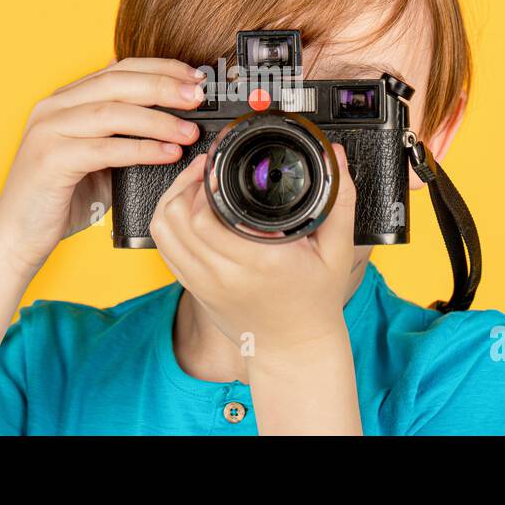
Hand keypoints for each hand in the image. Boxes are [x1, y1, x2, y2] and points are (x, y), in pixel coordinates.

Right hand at [0, 58, 205, 277]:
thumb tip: (171, 119)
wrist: (18, 236)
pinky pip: (104, 149)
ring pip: (111, 112)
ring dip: (157, 119)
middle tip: (199, 95)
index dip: (160, 68)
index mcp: (65, 100)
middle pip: (117, 83)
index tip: (194, 76)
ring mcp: (48, 131)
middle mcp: (53, 108)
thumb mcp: (98, 158)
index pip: (118, 69)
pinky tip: (167, 153)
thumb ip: (124, 135)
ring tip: (190, 130)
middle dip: (163, 85)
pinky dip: (140, 149)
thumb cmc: (61, 198)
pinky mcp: (50, 160)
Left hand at [148, 145, 358, 357]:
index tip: (218, 166)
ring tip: (193, 186)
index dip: (204, 183)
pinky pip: (165, 249)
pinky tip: (185, 211)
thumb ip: (340, 200)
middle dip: (186, 184)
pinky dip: (169, 224)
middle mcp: (225, 274)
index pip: (206, 215)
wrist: (295, 348)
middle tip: (205, 170)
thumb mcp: (338, 250)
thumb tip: (336, 156)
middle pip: (178, 217)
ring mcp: (204, 284)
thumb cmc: (316, 301)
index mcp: (260, 261)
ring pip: (165, 230)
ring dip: (172, 201)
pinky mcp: (194, 289)